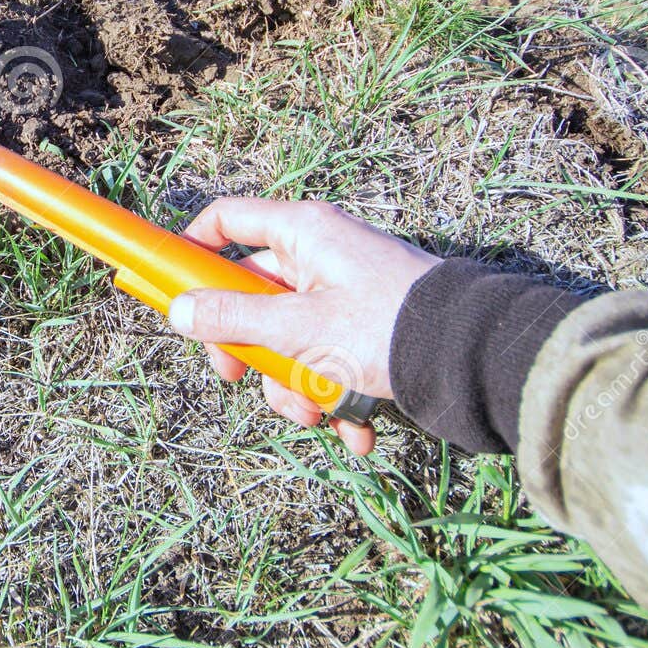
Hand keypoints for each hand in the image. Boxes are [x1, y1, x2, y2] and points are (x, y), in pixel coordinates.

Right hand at [166, 198, 439, 456]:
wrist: (475, 359)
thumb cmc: (384, 329)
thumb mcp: (297, 329)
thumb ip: (233, 319)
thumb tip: (180, 312)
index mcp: (302, 234)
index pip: (227, 219)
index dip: (191, 248)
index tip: (172, 288)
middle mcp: (322, 256)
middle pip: (254, 296)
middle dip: (251, 351)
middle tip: (239, 378)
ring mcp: (347, 294)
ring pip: (291, 339)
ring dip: (296, 388)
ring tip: (319, 417)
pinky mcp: (371, 329)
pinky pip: (331, 360)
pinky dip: (336, 397)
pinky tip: (356, 429)